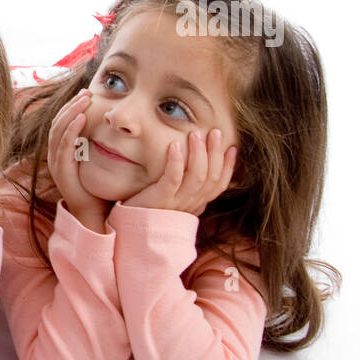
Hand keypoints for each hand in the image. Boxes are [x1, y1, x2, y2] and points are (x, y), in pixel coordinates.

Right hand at [48, 89, 109, 230]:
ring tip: (84, 100)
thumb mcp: (98, 159)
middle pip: (57, 123)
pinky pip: (63, 147)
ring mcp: (57, 165)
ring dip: (70, 113)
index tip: (86, 93)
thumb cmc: (100, 187)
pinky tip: (81, 119)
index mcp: (63, 152)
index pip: (61, 123)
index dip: (71, 107)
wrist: (96, 213)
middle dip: (71, 105)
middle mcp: (56, 157)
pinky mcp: (63, 172)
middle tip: (86, 92)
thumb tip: (111, 123)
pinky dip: (70, 131)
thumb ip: (98, 142)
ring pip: (57, 131)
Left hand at [122, 129, 236, 215]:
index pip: (219, 185)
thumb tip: (200, 167)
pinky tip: (174, 145)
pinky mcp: (160, 200)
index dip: (228, 166)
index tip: (232, 147)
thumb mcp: (171, 197)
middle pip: (211, 178)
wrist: (127, 226)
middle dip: (216, 153)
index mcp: (195, 204)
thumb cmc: (147, 207)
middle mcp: (189, 205)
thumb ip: (185, 186)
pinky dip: (176, 161)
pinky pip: (173, 179)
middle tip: (215, 132)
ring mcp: (175, 203)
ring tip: (195, 134)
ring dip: (198, 153)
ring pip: (196, 177)